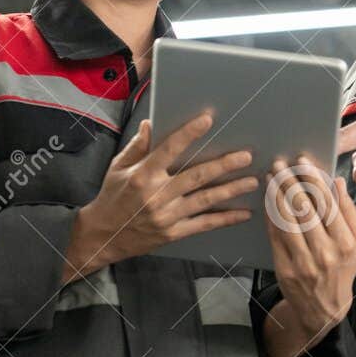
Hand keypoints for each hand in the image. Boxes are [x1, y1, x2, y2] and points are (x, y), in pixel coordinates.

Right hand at [63, 113, 257, 281]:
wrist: (102, 236)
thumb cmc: (111, 197)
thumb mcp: (118, 168)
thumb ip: (137, 146)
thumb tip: (149, 124)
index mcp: (142, 175)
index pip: (169, 149)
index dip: (189, 134)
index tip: (207, 120)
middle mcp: (156, 195)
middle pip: (196, 176)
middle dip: (223, 165)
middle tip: (246, 156)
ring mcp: (167, 216)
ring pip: (205, 200)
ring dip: (231, 190)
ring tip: (252, 181)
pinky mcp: (173, 233)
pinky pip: (204, 224)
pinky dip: (225, 218)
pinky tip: (243, 213)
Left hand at [261, 158, 355, 356]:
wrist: (325, 307)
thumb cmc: (342, 268)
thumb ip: (348, 211)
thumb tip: (337, 181)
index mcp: (347, 242)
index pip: (328, 203)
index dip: (313, 179)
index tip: (303, 161)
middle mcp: (326, 252)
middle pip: (305, 209)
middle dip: (290, 182)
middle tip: (280, 164)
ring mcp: (304, 262)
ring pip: (287, 220)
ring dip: (276, 195)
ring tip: (271, 177)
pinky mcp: (286, 269)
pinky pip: (276, 236)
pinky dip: (271, 215)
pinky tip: (268, 199)